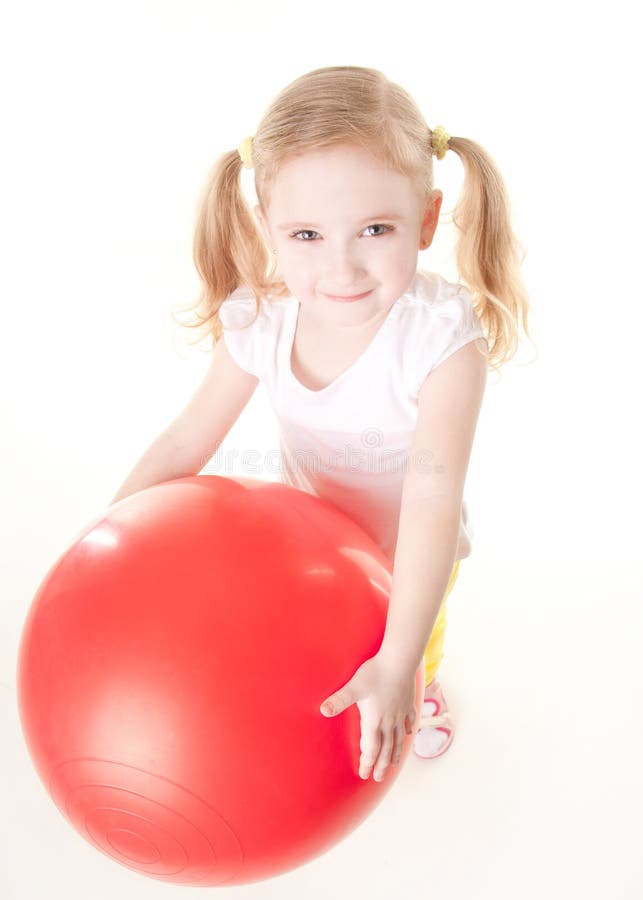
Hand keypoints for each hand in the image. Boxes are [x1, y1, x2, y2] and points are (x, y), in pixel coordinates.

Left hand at [319, 653, 416, 781]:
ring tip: (394, 764)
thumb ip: (339, 700)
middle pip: (386, 749)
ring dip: (395, 753)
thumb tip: (322, 710)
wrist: (399, 660)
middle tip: (378, 778)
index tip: (364, 774)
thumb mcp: (353, 687)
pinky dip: (408, 731)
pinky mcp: (408, 703)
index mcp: (375, 721)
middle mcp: (389, 721)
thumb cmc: (375, 673)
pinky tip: (409, 734)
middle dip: (381, 765)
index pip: (371, 749)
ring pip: (399, 739)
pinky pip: (409, 722)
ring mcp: (401, 713)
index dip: (367, 763)